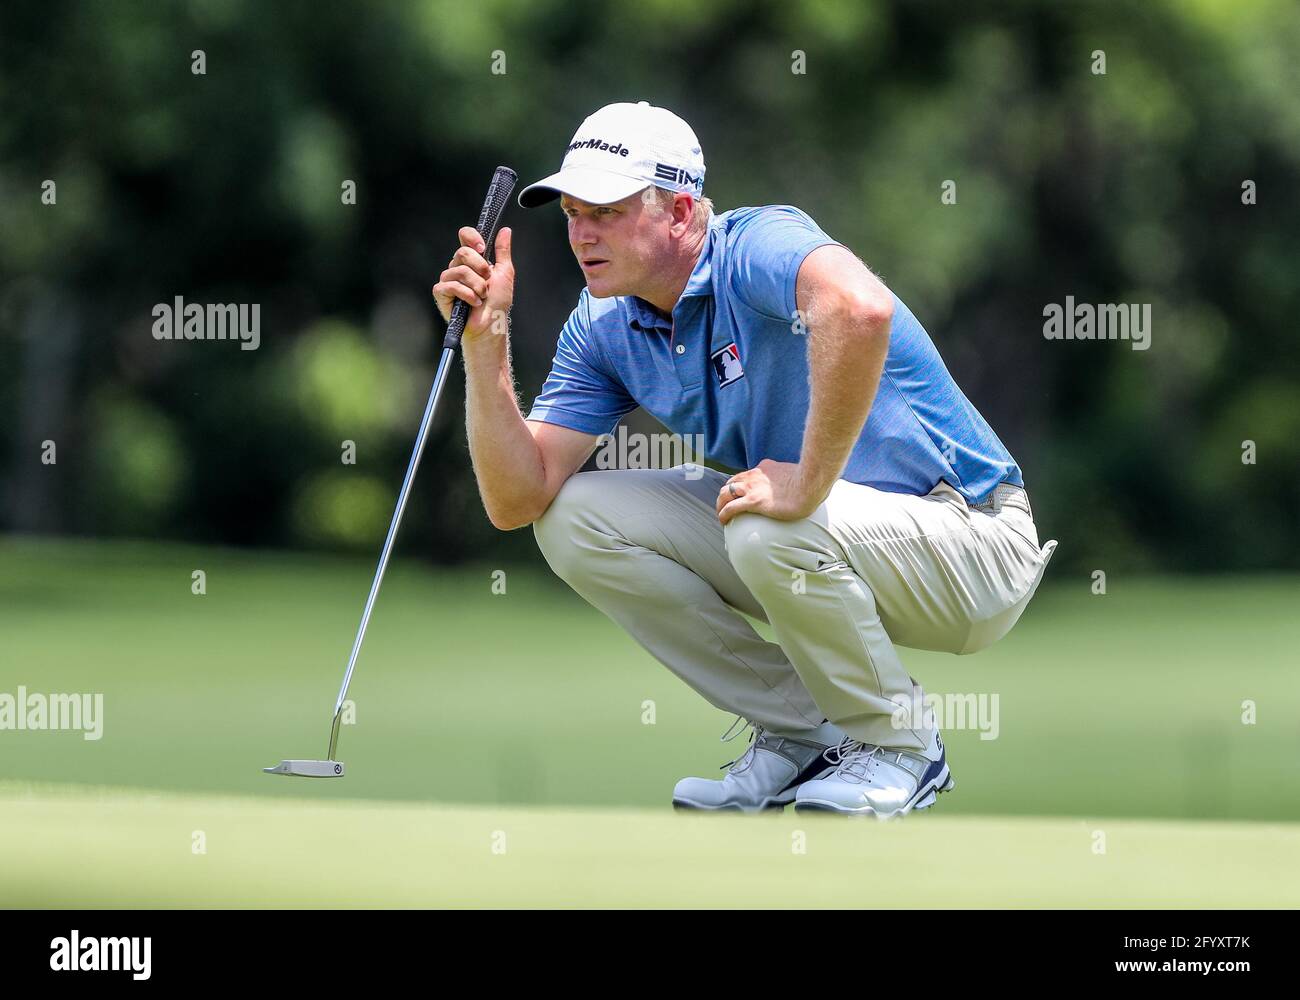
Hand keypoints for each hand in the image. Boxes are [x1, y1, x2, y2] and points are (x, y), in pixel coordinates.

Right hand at [433, 225, 514, 341]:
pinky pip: (451, 285)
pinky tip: (474, 303)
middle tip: (487, 281)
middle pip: (462, 252)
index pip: (465, 237)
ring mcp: (448, 279)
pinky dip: (467, 295)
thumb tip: (505, 230)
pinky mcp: (441, 292)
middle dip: (480, 268)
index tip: (483, 248)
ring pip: (460, 270)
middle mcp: (458, 266)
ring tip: (482, 296)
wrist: (492, 324)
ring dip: (477, 286)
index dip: (472, 238)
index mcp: (472, 260)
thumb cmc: (498, 302)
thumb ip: (502, 251)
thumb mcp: (504, 273)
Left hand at [716, 459, 822, 524]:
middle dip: (726, 493)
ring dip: (721, 503)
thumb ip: (791, 479)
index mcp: (765, 468)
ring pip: (725, 493)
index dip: (740, 485)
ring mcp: (752, 488)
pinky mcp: (753, 501)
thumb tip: (799, 485)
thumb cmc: (811, 481)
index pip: (746, 475)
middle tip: (727, 505)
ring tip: (721, 514)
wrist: (811, 484)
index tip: (740, 494)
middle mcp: (755, 475)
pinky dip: (723, 514)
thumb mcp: (797, 475)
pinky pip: (730, 507)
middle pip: (731, 482)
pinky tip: (723, 521)